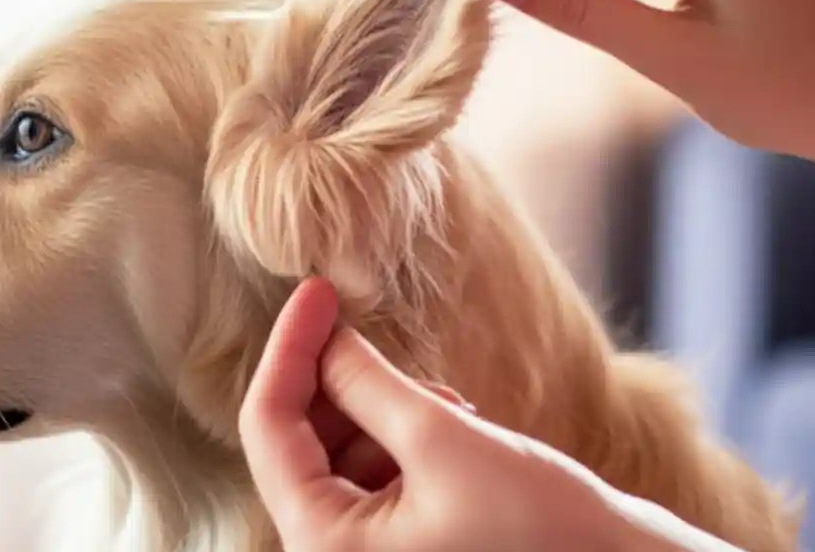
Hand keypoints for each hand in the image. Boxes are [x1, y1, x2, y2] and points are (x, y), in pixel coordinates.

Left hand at [238, 278, 690, 551]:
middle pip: (299, 442)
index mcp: (325, 548)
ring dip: (381, 411)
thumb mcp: (442, 440)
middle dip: (343, 386)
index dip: (290, 348)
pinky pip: (374, 475)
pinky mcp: (405, 546)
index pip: (269, 428)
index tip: (319, 289)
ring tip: (448, 404)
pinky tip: (457, 425)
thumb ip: (368, 384)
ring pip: (339, 453)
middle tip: (386, 345)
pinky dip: (405, 438)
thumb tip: (323, 336)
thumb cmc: (546, 530)